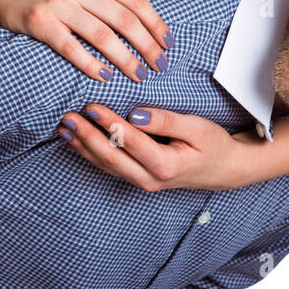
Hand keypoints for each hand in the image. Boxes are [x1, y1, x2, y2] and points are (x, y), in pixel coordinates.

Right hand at [0, 0, 170, 83]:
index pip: (134, 0)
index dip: (155, 24)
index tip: (168, 43)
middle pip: (124, 19)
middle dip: (147, 45)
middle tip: (161, 66)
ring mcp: (59, 3)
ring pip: (102, 36)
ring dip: (125, 59)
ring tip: (140, 75)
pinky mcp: (40, 22)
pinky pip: (70, 47)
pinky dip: (90, 64)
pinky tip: (105, 77)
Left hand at [56, 103, 248, 191]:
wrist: (224, 170)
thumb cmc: (213, 145)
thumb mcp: (197, 128)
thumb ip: (166, 121)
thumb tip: (136, 113)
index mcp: (166, 165)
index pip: (129, 141)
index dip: (108, 124)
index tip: (91, 106)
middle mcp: (150, 179)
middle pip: (111, 157)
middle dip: (87, 137)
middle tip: (68, 118)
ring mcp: (142, 182)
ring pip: (106, 165)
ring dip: (83, 146)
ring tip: (64, 127)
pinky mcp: (138, 178)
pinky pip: (110, 167)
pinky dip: (90, 153)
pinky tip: (76, 141)